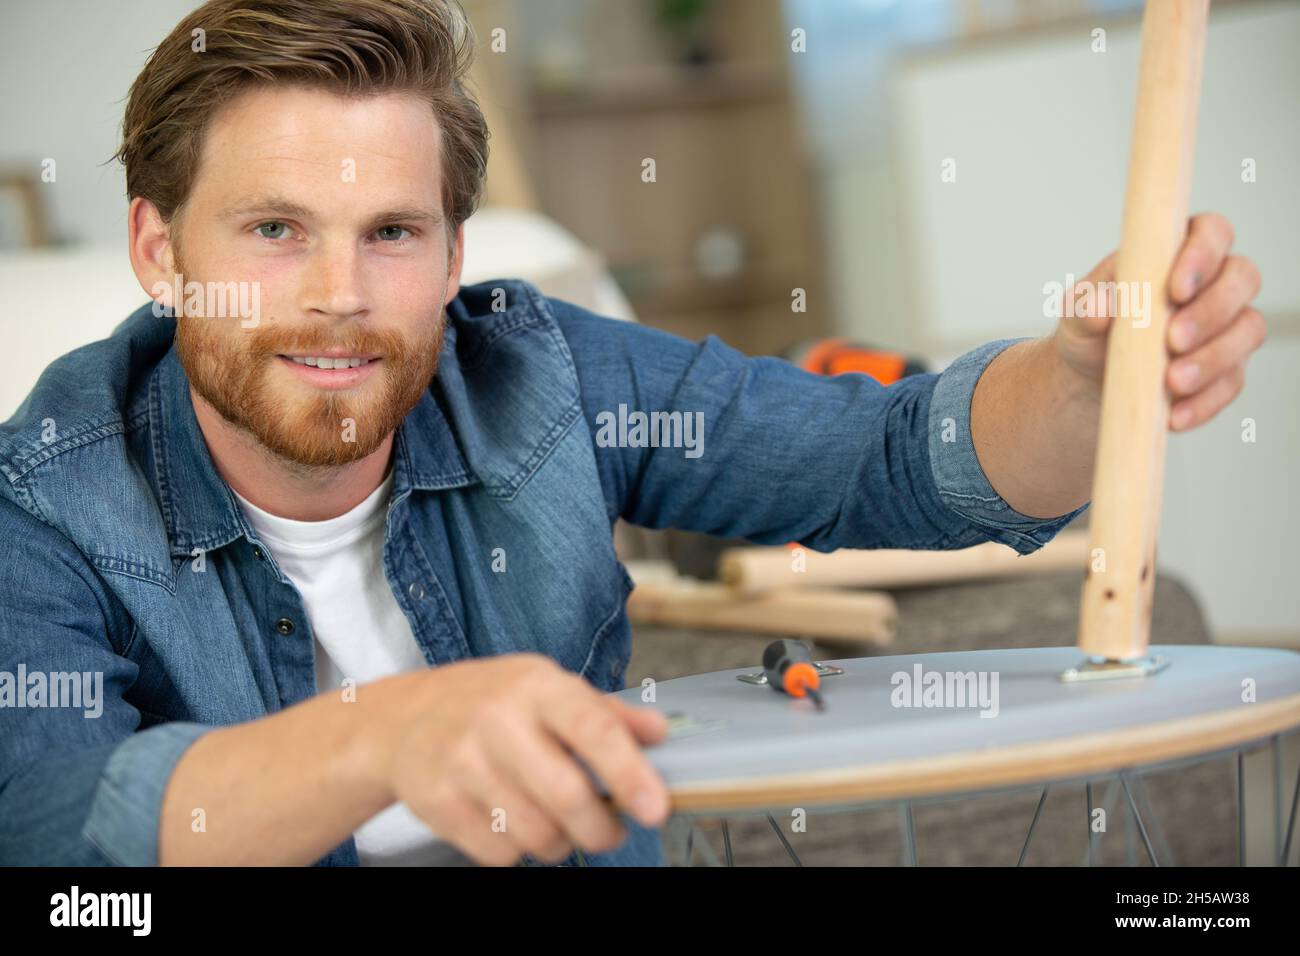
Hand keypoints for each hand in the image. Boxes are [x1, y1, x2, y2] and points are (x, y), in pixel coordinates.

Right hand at [381, 653, 668, 865]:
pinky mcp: (438, 804)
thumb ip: (607, 712)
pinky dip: (519, 852)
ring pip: (537, 835)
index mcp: (536, 687)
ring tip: (555, 822)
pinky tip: (513, 822)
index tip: (655, 808)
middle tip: (610, 832)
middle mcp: (498, 721)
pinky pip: (501, 855)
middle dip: (602, 829)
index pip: (593, 730)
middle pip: (567, 797)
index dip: (630, 773)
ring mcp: (463, 763)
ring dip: (560, 843)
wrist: (401, 719)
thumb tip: (659, 732)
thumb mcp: (546, 688)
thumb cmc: (489, 702)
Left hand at [1052, 212, 1264, 430]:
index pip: (1212, 233)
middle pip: (1243, 279)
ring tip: (1172, 382)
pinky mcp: (1227, 371)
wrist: (1090, 376)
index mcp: (1179, 252)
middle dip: (1211, 311)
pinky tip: (1175, 415)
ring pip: (1249, 330)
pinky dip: (1204, 401)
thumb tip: (1100, 306)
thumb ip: (1085, 304)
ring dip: (1213, 358)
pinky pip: (1231, 383)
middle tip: (1173, 340)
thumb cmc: (1091, 327)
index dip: (1203, 255)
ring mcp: (1227, 327)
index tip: (1175, 289)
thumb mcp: (1076, 314)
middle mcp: (1214, 283)